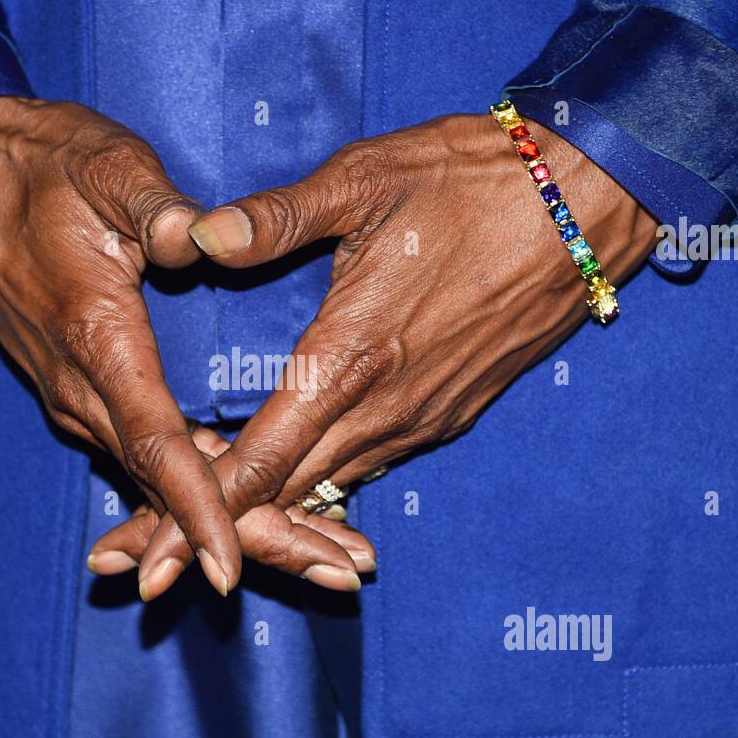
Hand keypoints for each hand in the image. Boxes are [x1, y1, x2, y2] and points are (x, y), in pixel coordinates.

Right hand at [0, 97, 368, 595]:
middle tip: (338, 573)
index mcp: (94, 337)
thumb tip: (210, 241)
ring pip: (155, 480)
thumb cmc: (37, 164)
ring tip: (322, 552)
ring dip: (232, 522)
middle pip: (165, 486)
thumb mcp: (108, 170)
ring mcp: (77, 391)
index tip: (233, 566)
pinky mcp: (81, 386)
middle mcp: (81, 385)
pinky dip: (194, 493)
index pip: (154, 444)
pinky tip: (251, 511)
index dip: (197, 508)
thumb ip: (161, 213)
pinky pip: (142, 455)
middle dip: (250, 537)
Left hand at [132, 114, 659, 598]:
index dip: (197, 511)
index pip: (259, 463)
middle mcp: (387, 409)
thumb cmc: (474, 181)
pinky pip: (369, 469)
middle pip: (285, 499)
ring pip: (329, 491)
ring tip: (206, 530)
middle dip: (216, 530)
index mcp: (350, 357)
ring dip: (267, 515)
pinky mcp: (450, 413)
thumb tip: (196, 238)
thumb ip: (276, 219)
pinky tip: (288, 486)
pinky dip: (320, 489)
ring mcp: (424, 419)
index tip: (148, 552)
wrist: (588, 203)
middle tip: (150, 558)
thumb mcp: (367, 179)